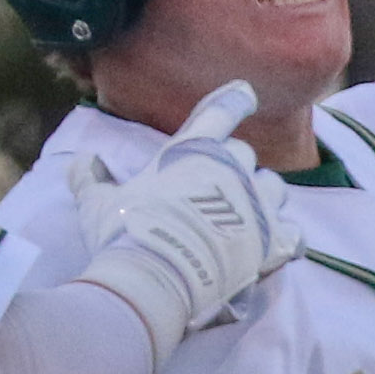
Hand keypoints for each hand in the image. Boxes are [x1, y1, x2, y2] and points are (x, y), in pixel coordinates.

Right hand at [66, 81, 302, 356]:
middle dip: (234, 167)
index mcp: (192, 151)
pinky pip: (293, 234)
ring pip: (274, 188)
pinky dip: (286, 239)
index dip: (234, 100)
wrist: (154, 280)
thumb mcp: (97, 203)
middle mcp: (230, 169)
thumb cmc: (124, 235)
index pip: (220, 111)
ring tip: (249, 215)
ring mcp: (255, 204)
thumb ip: (89, 179)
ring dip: (263, 197)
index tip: (246, 93)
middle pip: (245, 154)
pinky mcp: (271, 242)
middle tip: (217, 188)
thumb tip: (82, 162)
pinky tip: (278, 246)